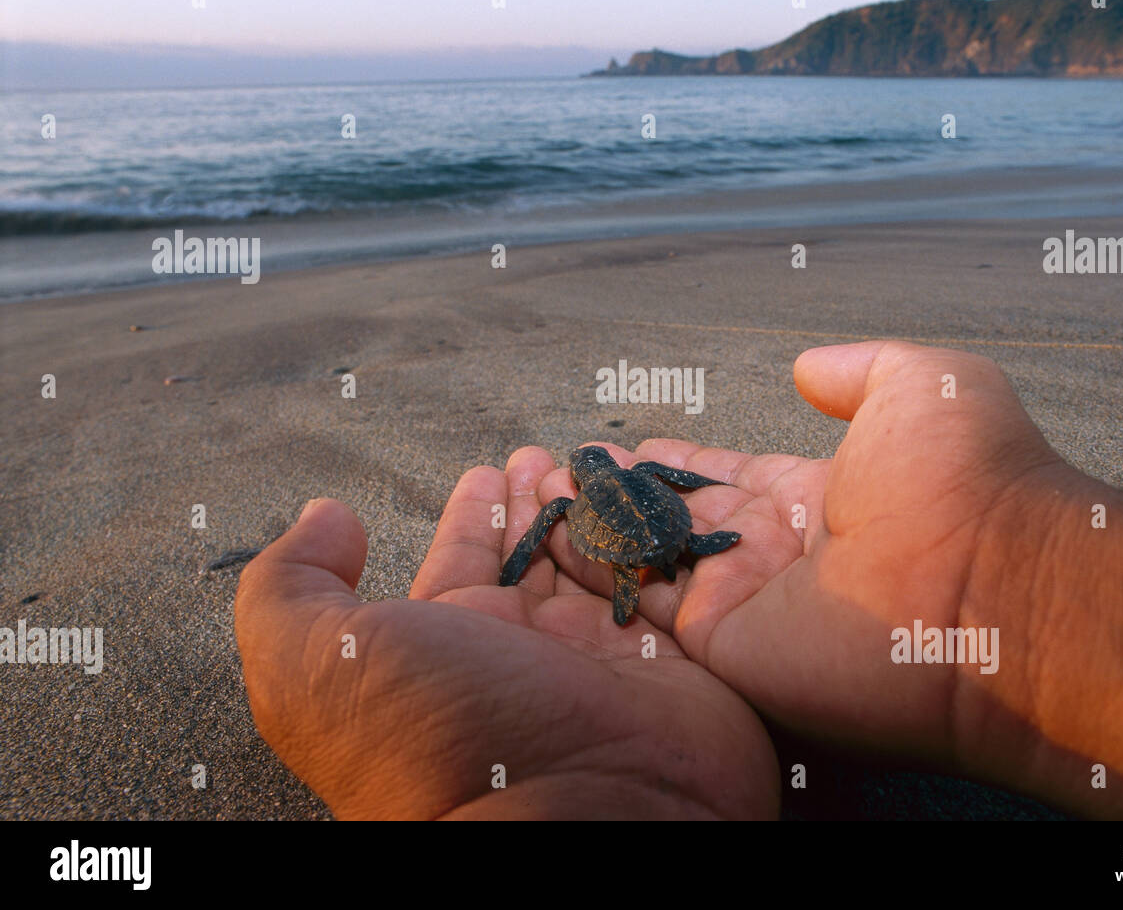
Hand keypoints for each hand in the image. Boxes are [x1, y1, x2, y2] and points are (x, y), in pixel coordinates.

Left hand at [234, 448, 779, 818]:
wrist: (572, 823)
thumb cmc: (436, 742)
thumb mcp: (319, 662)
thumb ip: (292, 587)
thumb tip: (322, 519)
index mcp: (441, 652)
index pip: (460, 566)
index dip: (471, 518)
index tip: (487, 473)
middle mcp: (519, 657)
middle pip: (533, 561)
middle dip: (538, 506)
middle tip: (549, 460)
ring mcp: (597, 661)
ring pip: (597, 565)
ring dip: (594, 514)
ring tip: (594, 469)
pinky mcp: (669, 662)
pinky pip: (660, 582)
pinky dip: (651, 542)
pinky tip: (647, 508)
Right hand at [536, 341, 1072, 770]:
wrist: (988, 582)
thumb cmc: (967, 477)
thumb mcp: (919, 386)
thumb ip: (857, 373)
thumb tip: (809, 369)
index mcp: (821, 498)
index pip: (732, 478)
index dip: (683, 462)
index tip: (634, 441)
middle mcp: (780, 556)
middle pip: (684, 522)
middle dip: (627, 496)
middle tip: (568, 468)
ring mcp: (752, 606)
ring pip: (654, 562)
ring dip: (598, 530)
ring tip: (538, 493)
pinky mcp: (726, 647)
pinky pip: (647, 605)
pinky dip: (597, 573)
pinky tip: (550, 539)